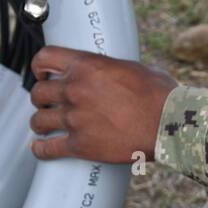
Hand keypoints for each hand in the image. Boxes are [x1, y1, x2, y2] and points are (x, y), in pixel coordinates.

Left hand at [28, 46, 178, 163]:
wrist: (168, 123)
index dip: (39, 65)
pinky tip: (40, 147)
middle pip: (38, 92)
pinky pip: (48, 149)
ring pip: (39, 120)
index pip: (45, 57)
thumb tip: (109, 73)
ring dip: (40, 122)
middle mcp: (75, 90)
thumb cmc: (159, 94)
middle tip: (48, 101)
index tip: (42, 72)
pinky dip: (41, 149)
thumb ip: (109, 69)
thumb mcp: (132, 67)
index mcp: (87, 65)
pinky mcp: (80, 145)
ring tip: (45, 124)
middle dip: (41, 97)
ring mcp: (75, 118)